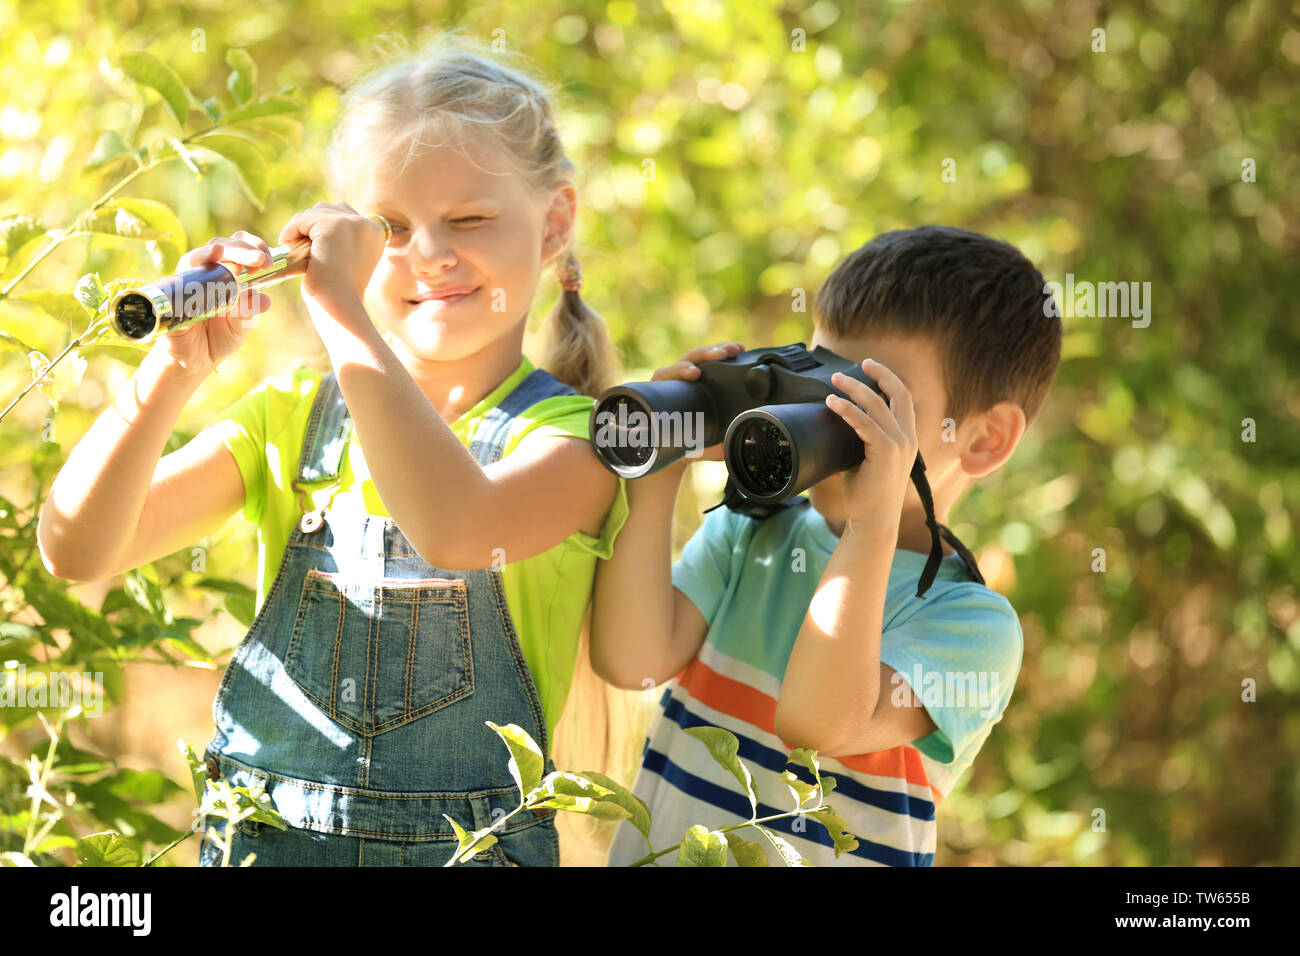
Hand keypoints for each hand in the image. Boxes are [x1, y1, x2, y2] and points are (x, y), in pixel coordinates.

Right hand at [153, 231, 272, 379]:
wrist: (194, 361)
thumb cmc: (218, 337)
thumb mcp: (240, 326)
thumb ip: (249, 311)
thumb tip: (265, 300)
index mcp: (225, 274)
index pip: (237, 247)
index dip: (253, 246)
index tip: (268, 259)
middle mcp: (203, 273)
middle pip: (218, 246)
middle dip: (240, 248)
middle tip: (259, 259)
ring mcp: (184, 282)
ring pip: (195, 258)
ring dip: (214, 254)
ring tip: (232, 259)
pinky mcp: (168, 298)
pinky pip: (176, 285)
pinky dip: (189, 281)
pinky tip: (203, 280)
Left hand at [278, 202, 387, 314]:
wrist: (338, 304)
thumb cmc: (338, 289)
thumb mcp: (345, 257)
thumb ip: (340, 236)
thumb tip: (313, 218)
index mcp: (375, 231)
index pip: (341, 213)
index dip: (323, 228)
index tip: (315, 250)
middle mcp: (366, 223)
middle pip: (326, 209)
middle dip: (311, 227)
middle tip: (303, 251)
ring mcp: (351, 222)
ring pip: (313, 213)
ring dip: (300, 230)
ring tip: (298, 252)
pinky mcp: (332, 226)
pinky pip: (301, 220)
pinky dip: (290, 233)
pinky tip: (290, 249)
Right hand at [650, 341, 744, 465]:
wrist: (666, 451)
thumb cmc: (693, 440)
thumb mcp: (717, 436)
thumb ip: (732, 435)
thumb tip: (750, 440)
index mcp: (704, 381)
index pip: (715, 359)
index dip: (726, 350)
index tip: (740, 348)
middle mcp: (687, 376)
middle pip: (701, 356)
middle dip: (714, 351)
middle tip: (726, 352)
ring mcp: (672, 380)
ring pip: (684, 361)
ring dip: (696, 358)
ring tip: (707, 363)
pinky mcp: (656, 387)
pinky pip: (664, 374)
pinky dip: (677, 371)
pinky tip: (691, 372)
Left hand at [825, 358, 917, 527]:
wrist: (873, 521)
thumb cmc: (866, 494)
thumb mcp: (868, 459)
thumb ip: (862, 440)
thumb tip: (837, 423)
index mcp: (907, 439)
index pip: (903, 399)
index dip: (888, 379)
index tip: (869, 366)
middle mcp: (907, 438)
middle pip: (898, 393)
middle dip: (877, 374)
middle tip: (855, 365)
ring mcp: (899, 445)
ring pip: (877, 405)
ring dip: (854, 389)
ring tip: (834, 381)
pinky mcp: (885, 452)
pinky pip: (864, 423)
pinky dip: (847, 409)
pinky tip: (833, 403)